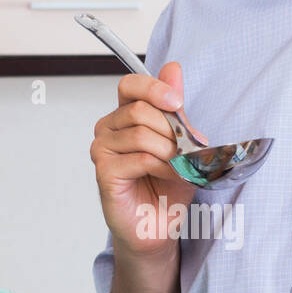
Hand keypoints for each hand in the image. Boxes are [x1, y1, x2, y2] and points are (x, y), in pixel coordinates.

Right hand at [89, 61, 209, 256]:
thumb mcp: (180, 142)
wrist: (159, 224)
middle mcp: (108, 129)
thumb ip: (175, 109)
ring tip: (182, 166)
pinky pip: (139, 159)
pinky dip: (164, 167)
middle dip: (172, 130)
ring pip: (141, 135)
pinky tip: (172, 176)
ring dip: (171, 151)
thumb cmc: (167, 185)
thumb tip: (173, 68)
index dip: (154, 88)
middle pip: (140, 111)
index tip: (177, 103)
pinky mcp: (104, 172)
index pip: (131, 85)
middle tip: (189, 149)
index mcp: (124, 115)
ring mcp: (102, 150)